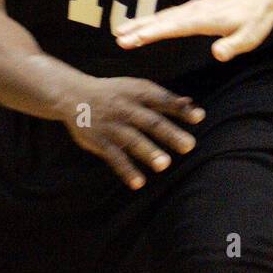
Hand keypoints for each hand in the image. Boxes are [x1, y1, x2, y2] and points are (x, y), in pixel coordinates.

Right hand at [59, 76, 203, 189]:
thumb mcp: (136, 89)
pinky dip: (125, 170)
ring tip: (164, 164)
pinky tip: (139, 183)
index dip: (180, 109)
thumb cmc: (115, 93)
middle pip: (150, 121)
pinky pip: (114, 157)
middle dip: (170, 133)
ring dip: (148, 152)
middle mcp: (125, 107)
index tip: (199, 117)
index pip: (162, 100)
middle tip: (189, 146)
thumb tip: (192, 106)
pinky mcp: (98, 141)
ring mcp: (111, 125)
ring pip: (132, 140)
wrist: (72, 94)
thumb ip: (163, 99)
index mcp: (137, 92)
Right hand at [116, 0, 272, 60]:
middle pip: (161, 20)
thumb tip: (217, 54)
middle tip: (118, 37)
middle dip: (139, 28)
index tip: (132, 39)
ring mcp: (194, 8)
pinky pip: (170, 14)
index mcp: (203, 19)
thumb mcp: (249, 37)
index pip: (172, 27)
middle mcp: (194, 11)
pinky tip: (146, 24)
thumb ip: (232, 46)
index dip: (151, 33)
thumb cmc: (256, 18)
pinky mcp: (196, 8)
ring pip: (163, 16)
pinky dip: (154, 19)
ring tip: (121, 30)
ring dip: (142, 22)